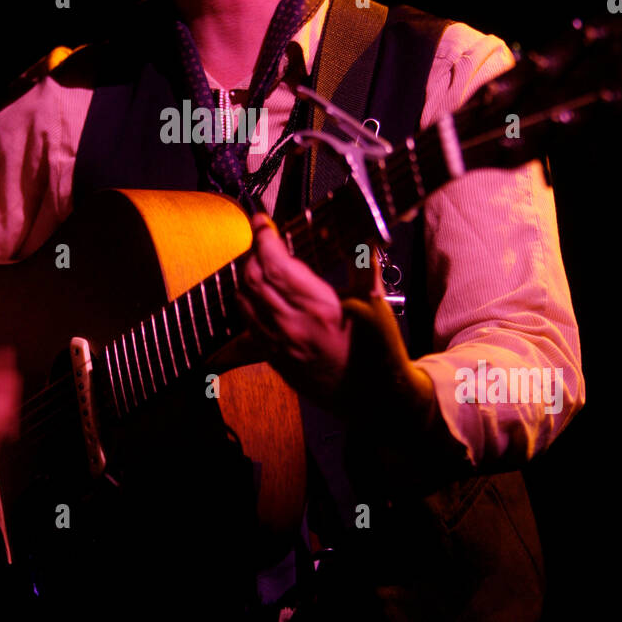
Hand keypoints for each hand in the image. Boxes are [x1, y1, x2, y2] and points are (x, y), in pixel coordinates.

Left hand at [236, 213, 435, 422]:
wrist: (375, 399)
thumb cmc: (378, 352)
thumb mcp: (375, 302)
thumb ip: (363, 262)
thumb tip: (362, 231)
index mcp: (316, 306)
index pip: (274, 262)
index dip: (262, 237)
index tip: (262, 221)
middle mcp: (291, 325)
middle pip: (252, 278)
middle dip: (252, 252)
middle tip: (263, 239)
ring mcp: (279, 344)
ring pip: (244, 300)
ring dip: (246, 276)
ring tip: (259, 263)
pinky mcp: (275, 359)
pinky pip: (247, 325)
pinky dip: (246, 302)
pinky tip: (258, 295)